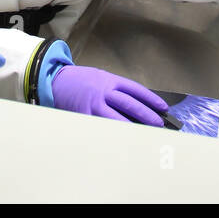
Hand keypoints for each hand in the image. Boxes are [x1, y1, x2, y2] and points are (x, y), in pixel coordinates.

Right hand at [51, 65, 168, 124]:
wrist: (57, 81)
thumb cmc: (80, 80)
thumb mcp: (100, 77)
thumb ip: (115, 89)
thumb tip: (135, 104)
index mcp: (110, 80)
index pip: (135, 89)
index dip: (151, 99)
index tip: (162, 107)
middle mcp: (103, 91)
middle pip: (130, 104)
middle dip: (147, 114)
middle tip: (158, 123)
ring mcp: (94, 104)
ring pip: (117, 118)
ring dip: (133, 127)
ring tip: (145, 134)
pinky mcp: (85, 115)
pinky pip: (102, 126)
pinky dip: (113, 133)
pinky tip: (122, 140)